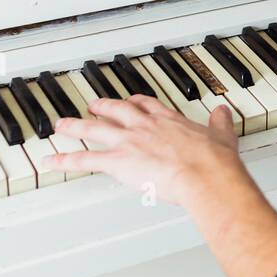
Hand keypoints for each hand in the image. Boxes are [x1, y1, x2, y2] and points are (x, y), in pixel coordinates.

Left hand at [45, 95, 246, 207]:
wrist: (204, 174)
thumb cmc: (213, 160)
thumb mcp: (222, 135)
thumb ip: (220, 122)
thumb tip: (224, 112)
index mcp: (168, 120)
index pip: (146, 105)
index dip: (136, 103)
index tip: (131, 101)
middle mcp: (144, 126)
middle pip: (115, 111)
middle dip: (101, 107)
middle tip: (91, 105)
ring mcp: (128, 142)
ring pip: (93, 129)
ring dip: (74, 127)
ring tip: (60, 126)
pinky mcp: (117, 162)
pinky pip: (84, 160)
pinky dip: (65, 161)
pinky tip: (51, 161)